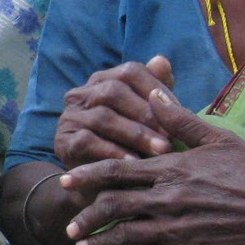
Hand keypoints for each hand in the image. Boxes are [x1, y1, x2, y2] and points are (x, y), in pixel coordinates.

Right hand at [53, 55, 176, 168]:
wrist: (103, 183)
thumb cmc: (130, 145)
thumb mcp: (147, 117)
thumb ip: (155, 89)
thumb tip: (161, 60)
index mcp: (103, 81)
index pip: (130, 71)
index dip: (157, 88)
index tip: (180, 111)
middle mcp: (82, 94)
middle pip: (114, 91)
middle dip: (146, 113)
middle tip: (172, 134)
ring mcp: (70, 117)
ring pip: (103, 117)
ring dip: (136, 134)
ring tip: (160, 150)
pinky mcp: (63, 141)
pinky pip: (88, 141)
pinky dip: (114, 151)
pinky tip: (134, 161)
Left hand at [60, 88, 244, 244]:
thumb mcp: (220, 138)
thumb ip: (181, 118)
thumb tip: (154, 90)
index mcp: (172, 168)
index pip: (116, 170)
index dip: (86, 176)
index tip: (65, 180)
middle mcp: (168, 199)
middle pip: (113, 206)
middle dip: (86, 216)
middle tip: (69, 224)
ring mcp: (178, 230)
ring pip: (126, 238)